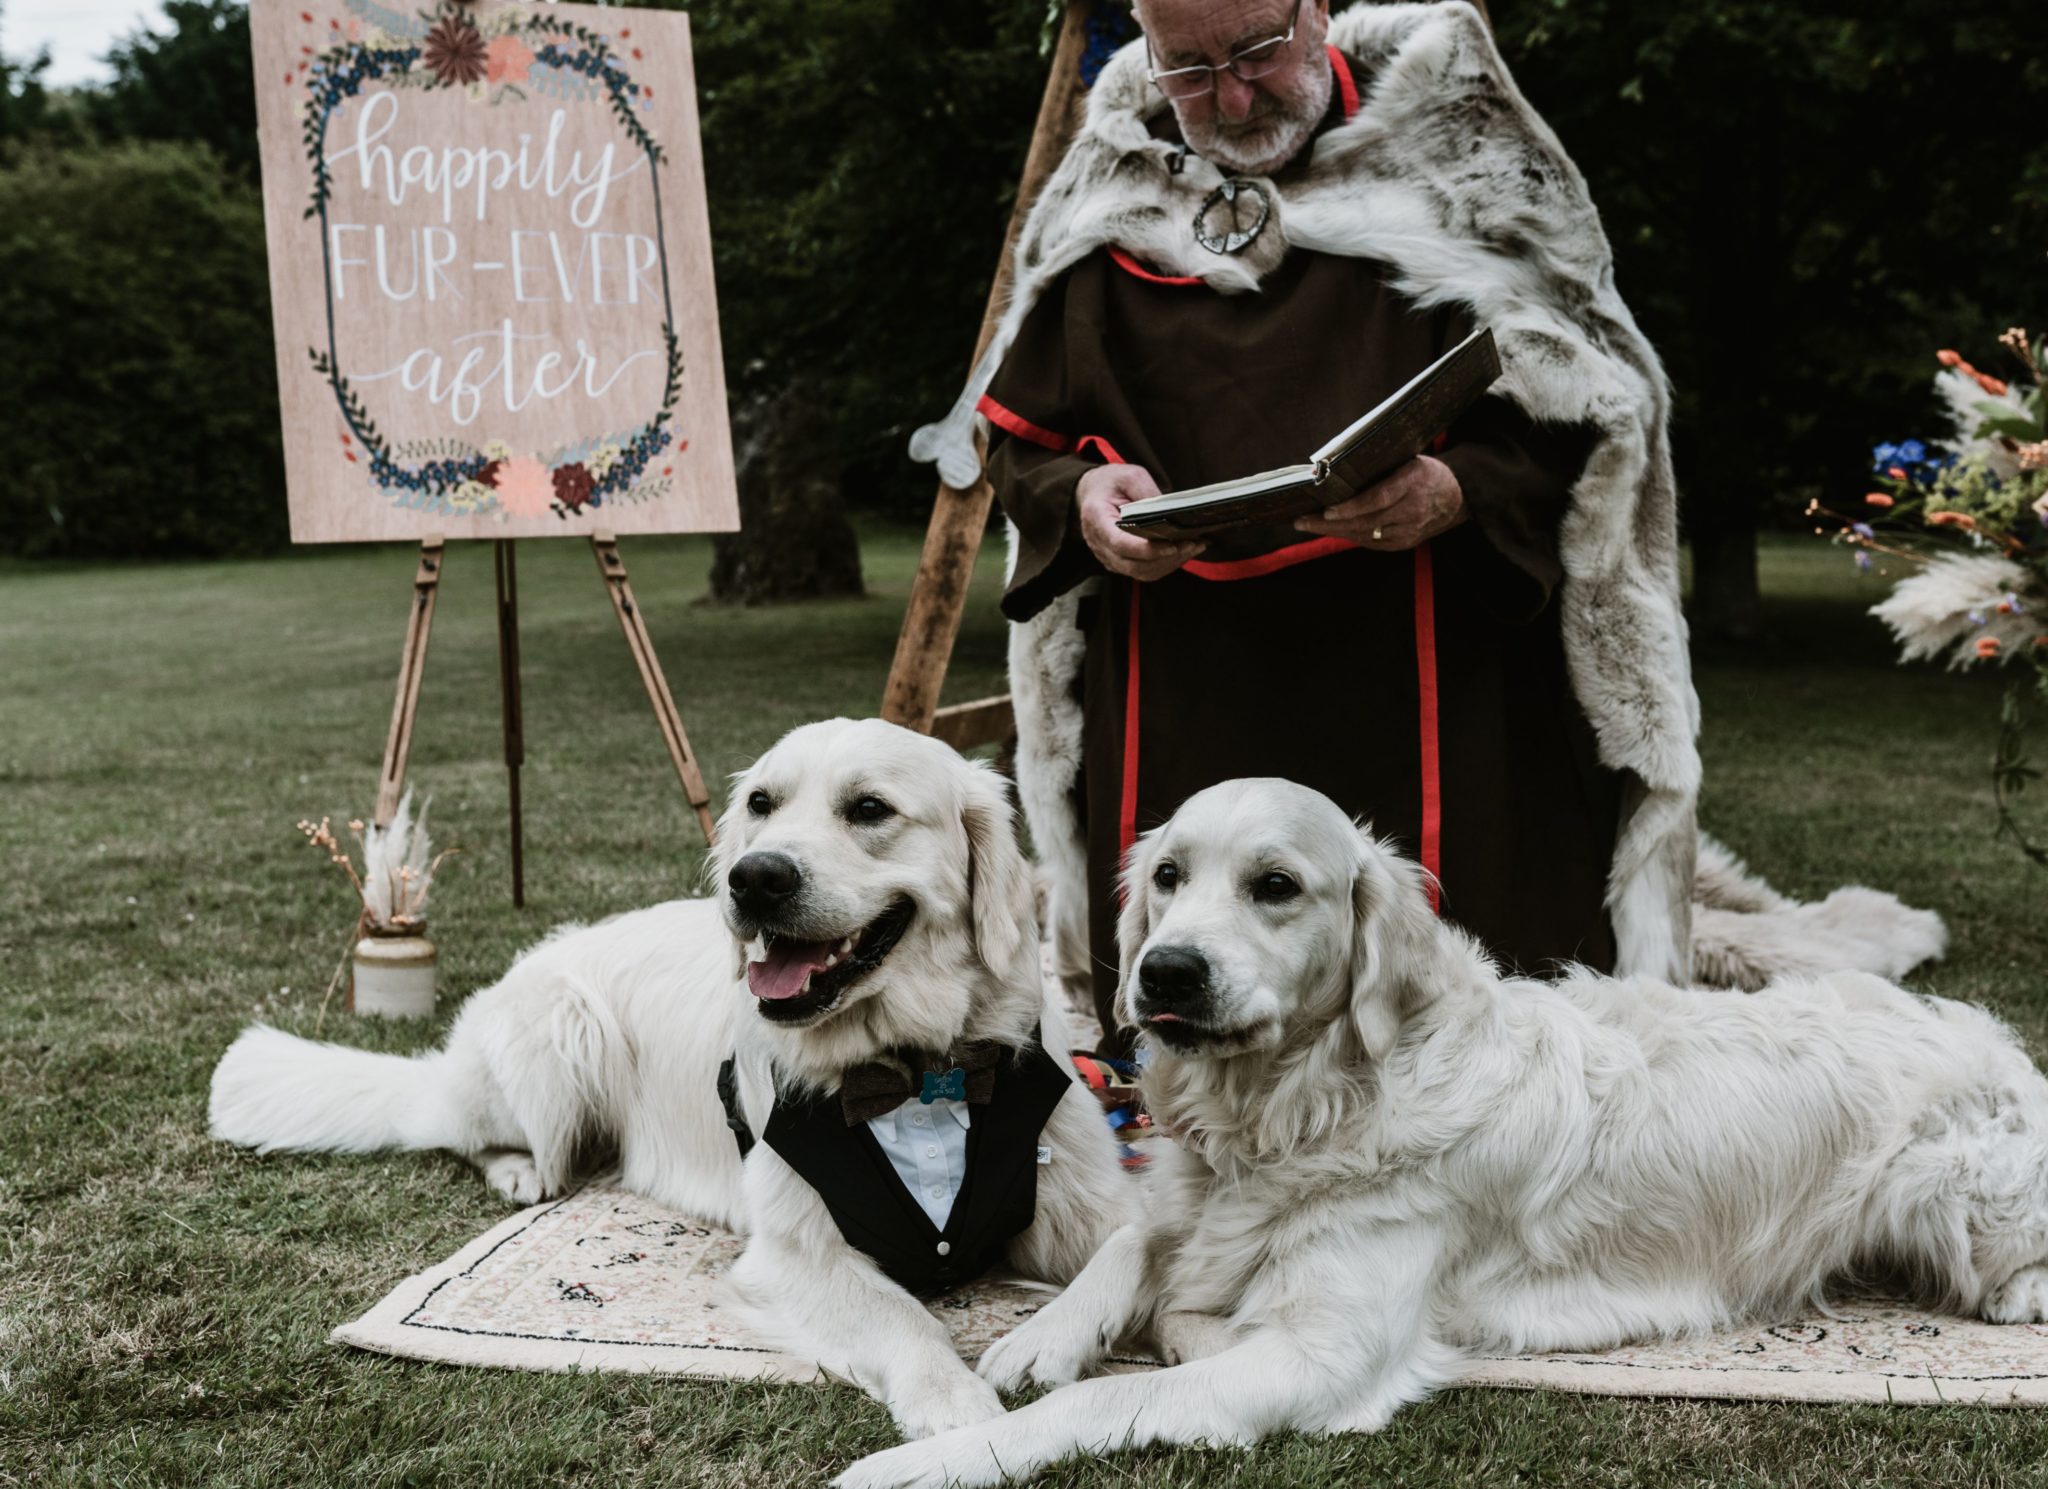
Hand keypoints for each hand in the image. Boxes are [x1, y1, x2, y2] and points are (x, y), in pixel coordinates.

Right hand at [1078, 464, 1204, 580]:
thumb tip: (1168, 514)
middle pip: (1133, 565)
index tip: (1173, 545)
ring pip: (1141, 572)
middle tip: (1193, 544)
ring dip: (1169, 564)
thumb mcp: (1130, 476)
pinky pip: (1143, 571)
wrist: (1092, 493)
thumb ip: (1147, 493)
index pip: (1121, 544)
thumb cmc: (1110, 483)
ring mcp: (1107, 556)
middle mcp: (1099, 543)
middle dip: (1167, 558)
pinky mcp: (1118, 562)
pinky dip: (1164, 564)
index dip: (1148, 549)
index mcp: (1097, 518)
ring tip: (1193, 547)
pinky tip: (1182, 551)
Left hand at [1294, 455, 1464, 549]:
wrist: (1458, 497)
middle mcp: (1411, 511)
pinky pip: (1371, 542)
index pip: (1378, 499)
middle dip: (1328, 523)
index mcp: (1413, 483)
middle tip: (1301, 520)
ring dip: (1333, 531)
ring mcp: (1408, 531)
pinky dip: (1349, 535)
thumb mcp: (1410, 460)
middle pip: (1365, 522)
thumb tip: (1340, 472)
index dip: (1351, 507)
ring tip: (1307, 525)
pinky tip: (1330, 530)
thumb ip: (1382, 469)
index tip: (1327, 509)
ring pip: (1364, 535)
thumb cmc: (1426, 472)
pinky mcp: (1405, 544)